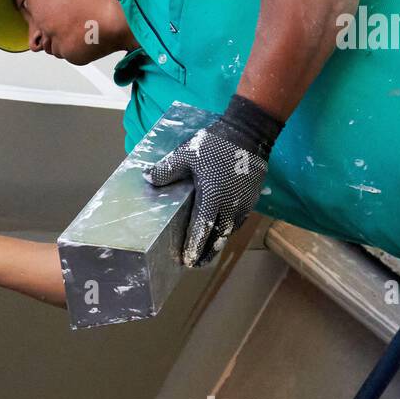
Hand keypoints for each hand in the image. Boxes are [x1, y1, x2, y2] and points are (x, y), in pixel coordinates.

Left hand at [144, 95, 281, 266]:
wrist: (248, 134)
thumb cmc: (215, 144)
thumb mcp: (186, 154)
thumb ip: (166, 170)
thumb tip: (147, 179)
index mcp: (212, 197)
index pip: (201, 230)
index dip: (194, 247)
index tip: (186, 261)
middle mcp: (230, 206)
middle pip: (218, 237)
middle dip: (206, 252)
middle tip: (195, 264)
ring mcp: (243, 204)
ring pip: (229, 231)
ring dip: (217, 243)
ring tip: (206, 253)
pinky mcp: (251, 199)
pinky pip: (238, 221)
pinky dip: (228, 230)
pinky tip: (221, 231)